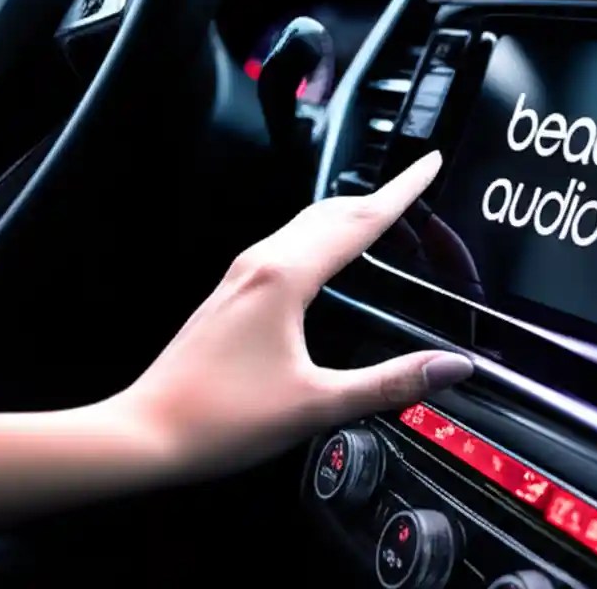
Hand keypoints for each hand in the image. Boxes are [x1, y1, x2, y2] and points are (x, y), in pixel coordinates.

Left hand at [108, 151, 472, 479]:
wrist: (146, 433)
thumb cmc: (221, 419)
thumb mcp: (318, 405)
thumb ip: (389, 384)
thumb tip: (450, 366)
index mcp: (284, 278)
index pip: (359, 221)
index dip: (402, 192)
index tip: (428, 164)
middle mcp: (259, 266)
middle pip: (330, 214)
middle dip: (378, 195)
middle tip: (415, 183)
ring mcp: (239, 279)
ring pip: (302, 227)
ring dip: (346, 214)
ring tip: (378, 213)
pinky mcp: (230, 298)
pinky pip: (284, 248)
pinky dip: (318, 238)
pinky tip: (323, 259)